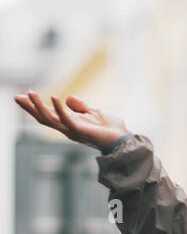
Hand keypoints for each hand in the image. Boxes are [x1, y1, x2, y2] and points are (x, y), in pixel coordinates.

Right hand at [13, 92, 128, 151]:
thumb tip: (67, 98)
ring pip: (50, 119)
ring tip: (30, 94)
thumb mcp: (94, 112)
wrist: (123, 139)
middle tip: (16, 97)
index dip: (35, 106)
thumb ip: (80, 106)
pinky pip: (67, 119)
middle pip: (43, 118)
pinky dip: (60, 108)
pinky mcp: (81, 130)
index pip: (48, 113)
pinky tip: (54, 97)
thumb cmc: (110, 128)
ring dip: (39, 106)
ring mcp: (73, 130)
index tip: (23, 96)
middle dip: (30, 108)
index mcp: (70, 122)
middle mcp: (67, 127)